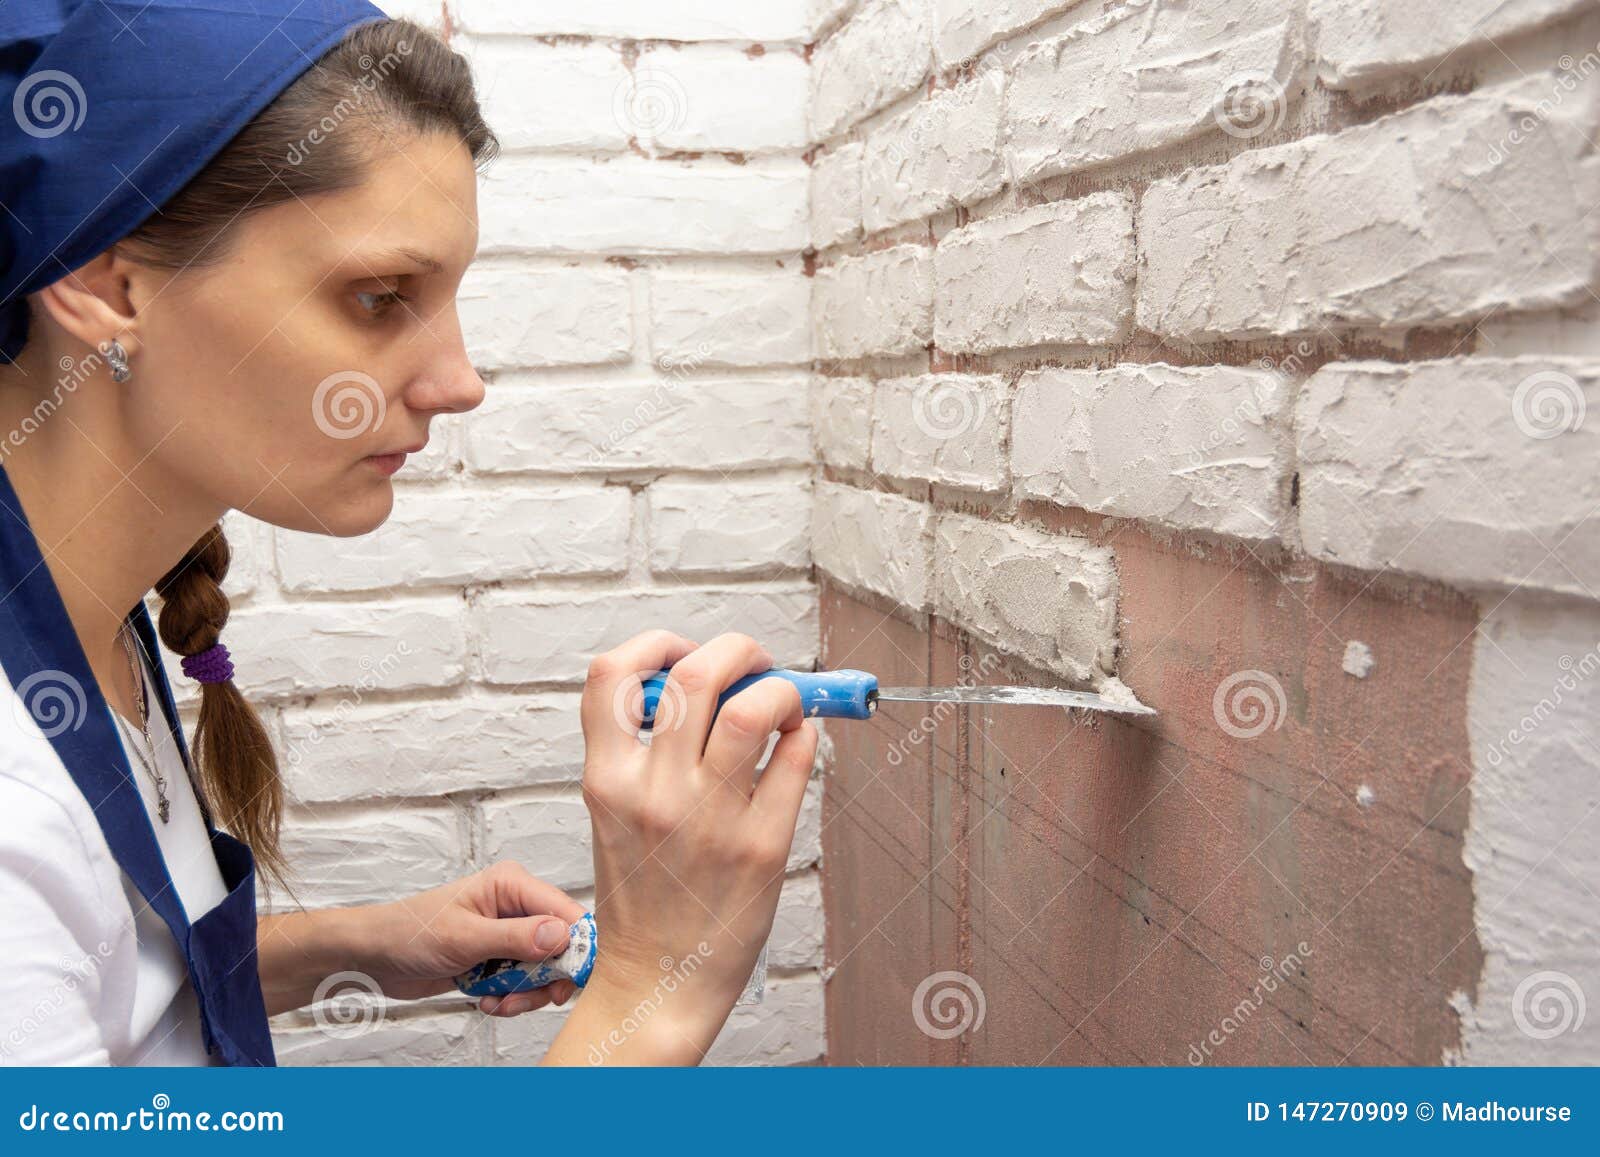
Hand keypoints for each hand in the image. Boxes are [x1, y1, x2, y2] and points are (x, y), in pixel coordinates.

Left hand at [353, 860, 586, 1015]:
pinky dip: (511, 998)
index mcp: (512, 885)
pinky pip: (523, 983)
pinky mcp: (498, 958)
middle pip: (561, 945)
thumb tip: (564, 936)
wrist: (375, 957)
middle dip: (547, 978)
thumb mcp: (465, 937)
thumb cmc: (410, 934)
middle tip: (528, 999)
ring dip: (526, 993)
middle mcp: (516, 906)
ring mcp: (508, 934)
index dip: (578, 946)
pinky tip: (487, 1001)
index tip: (571, 980)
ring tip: (499, 1003)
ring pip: (544, 969)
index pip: (566, 911)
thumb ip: (517, 938)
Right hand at [544, 630, 816, 1064]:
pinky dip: (803, 733)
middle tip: (753, 662)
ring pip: (753, 708)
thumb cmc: (643, 893)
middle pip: (697, 672)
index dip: (655, 643)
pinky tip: (796, 743)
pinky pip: (795, 759)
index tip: (683, 650)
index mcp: (607, 779)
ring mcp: (709, 818)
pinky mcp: (760, 845)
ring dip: (780, 687)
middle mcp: (654, 792)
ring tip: (782, 702)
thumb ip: (642, 749)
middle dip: (737, 648)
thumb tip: (703, 684)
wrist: (658, 978)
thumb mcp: (615, 812)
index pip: (613, 674)